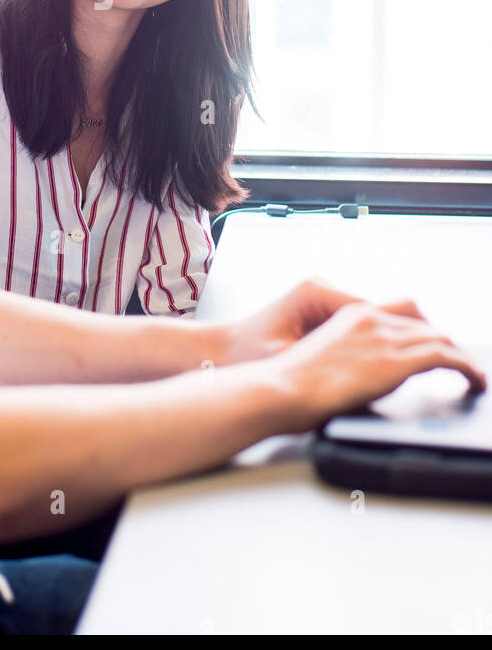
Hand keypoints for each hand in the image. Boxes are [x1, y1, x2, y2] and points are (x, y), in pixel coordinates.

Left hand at [225, 277, 427, 363]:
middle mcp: (324, 287)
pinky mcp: (327, 307)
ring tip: (406, 363)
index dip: (400, 334)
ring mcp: (327, 295)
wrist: (225, 352)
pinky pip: (364, 320)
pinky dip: (377, 337)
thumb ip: (329, 355)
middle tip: (425, 360)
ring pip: (377, 313)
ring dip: (391, 336)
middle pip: (383, 305)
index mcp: (315, 293)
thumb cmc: (251, 356)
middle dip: (405, 332)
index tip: (420, 352)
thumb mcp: (292, 359)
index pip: (374, 309)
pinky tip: (381, 359)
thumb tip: (370, 358)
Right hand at [270, 299, 486, 431]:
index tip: (432, 346)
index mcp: (350, 316)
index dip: (421, 331)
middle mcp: (370, 318)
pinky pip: (446, 356)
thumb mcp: (318, 361)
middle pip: (423, 322)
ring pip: (440, 337)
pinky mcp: (395, 360)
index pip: (400, 313)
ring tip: (473, 374)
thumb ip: (345, 359)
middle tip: (456, 362)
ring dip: (460, 356)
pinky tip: (475, 381)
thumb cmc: (286, 384)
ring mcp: (383, 337)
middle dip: (443, 342)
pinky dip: (466, 367)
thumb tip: (360, 378)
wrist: (279, 389)